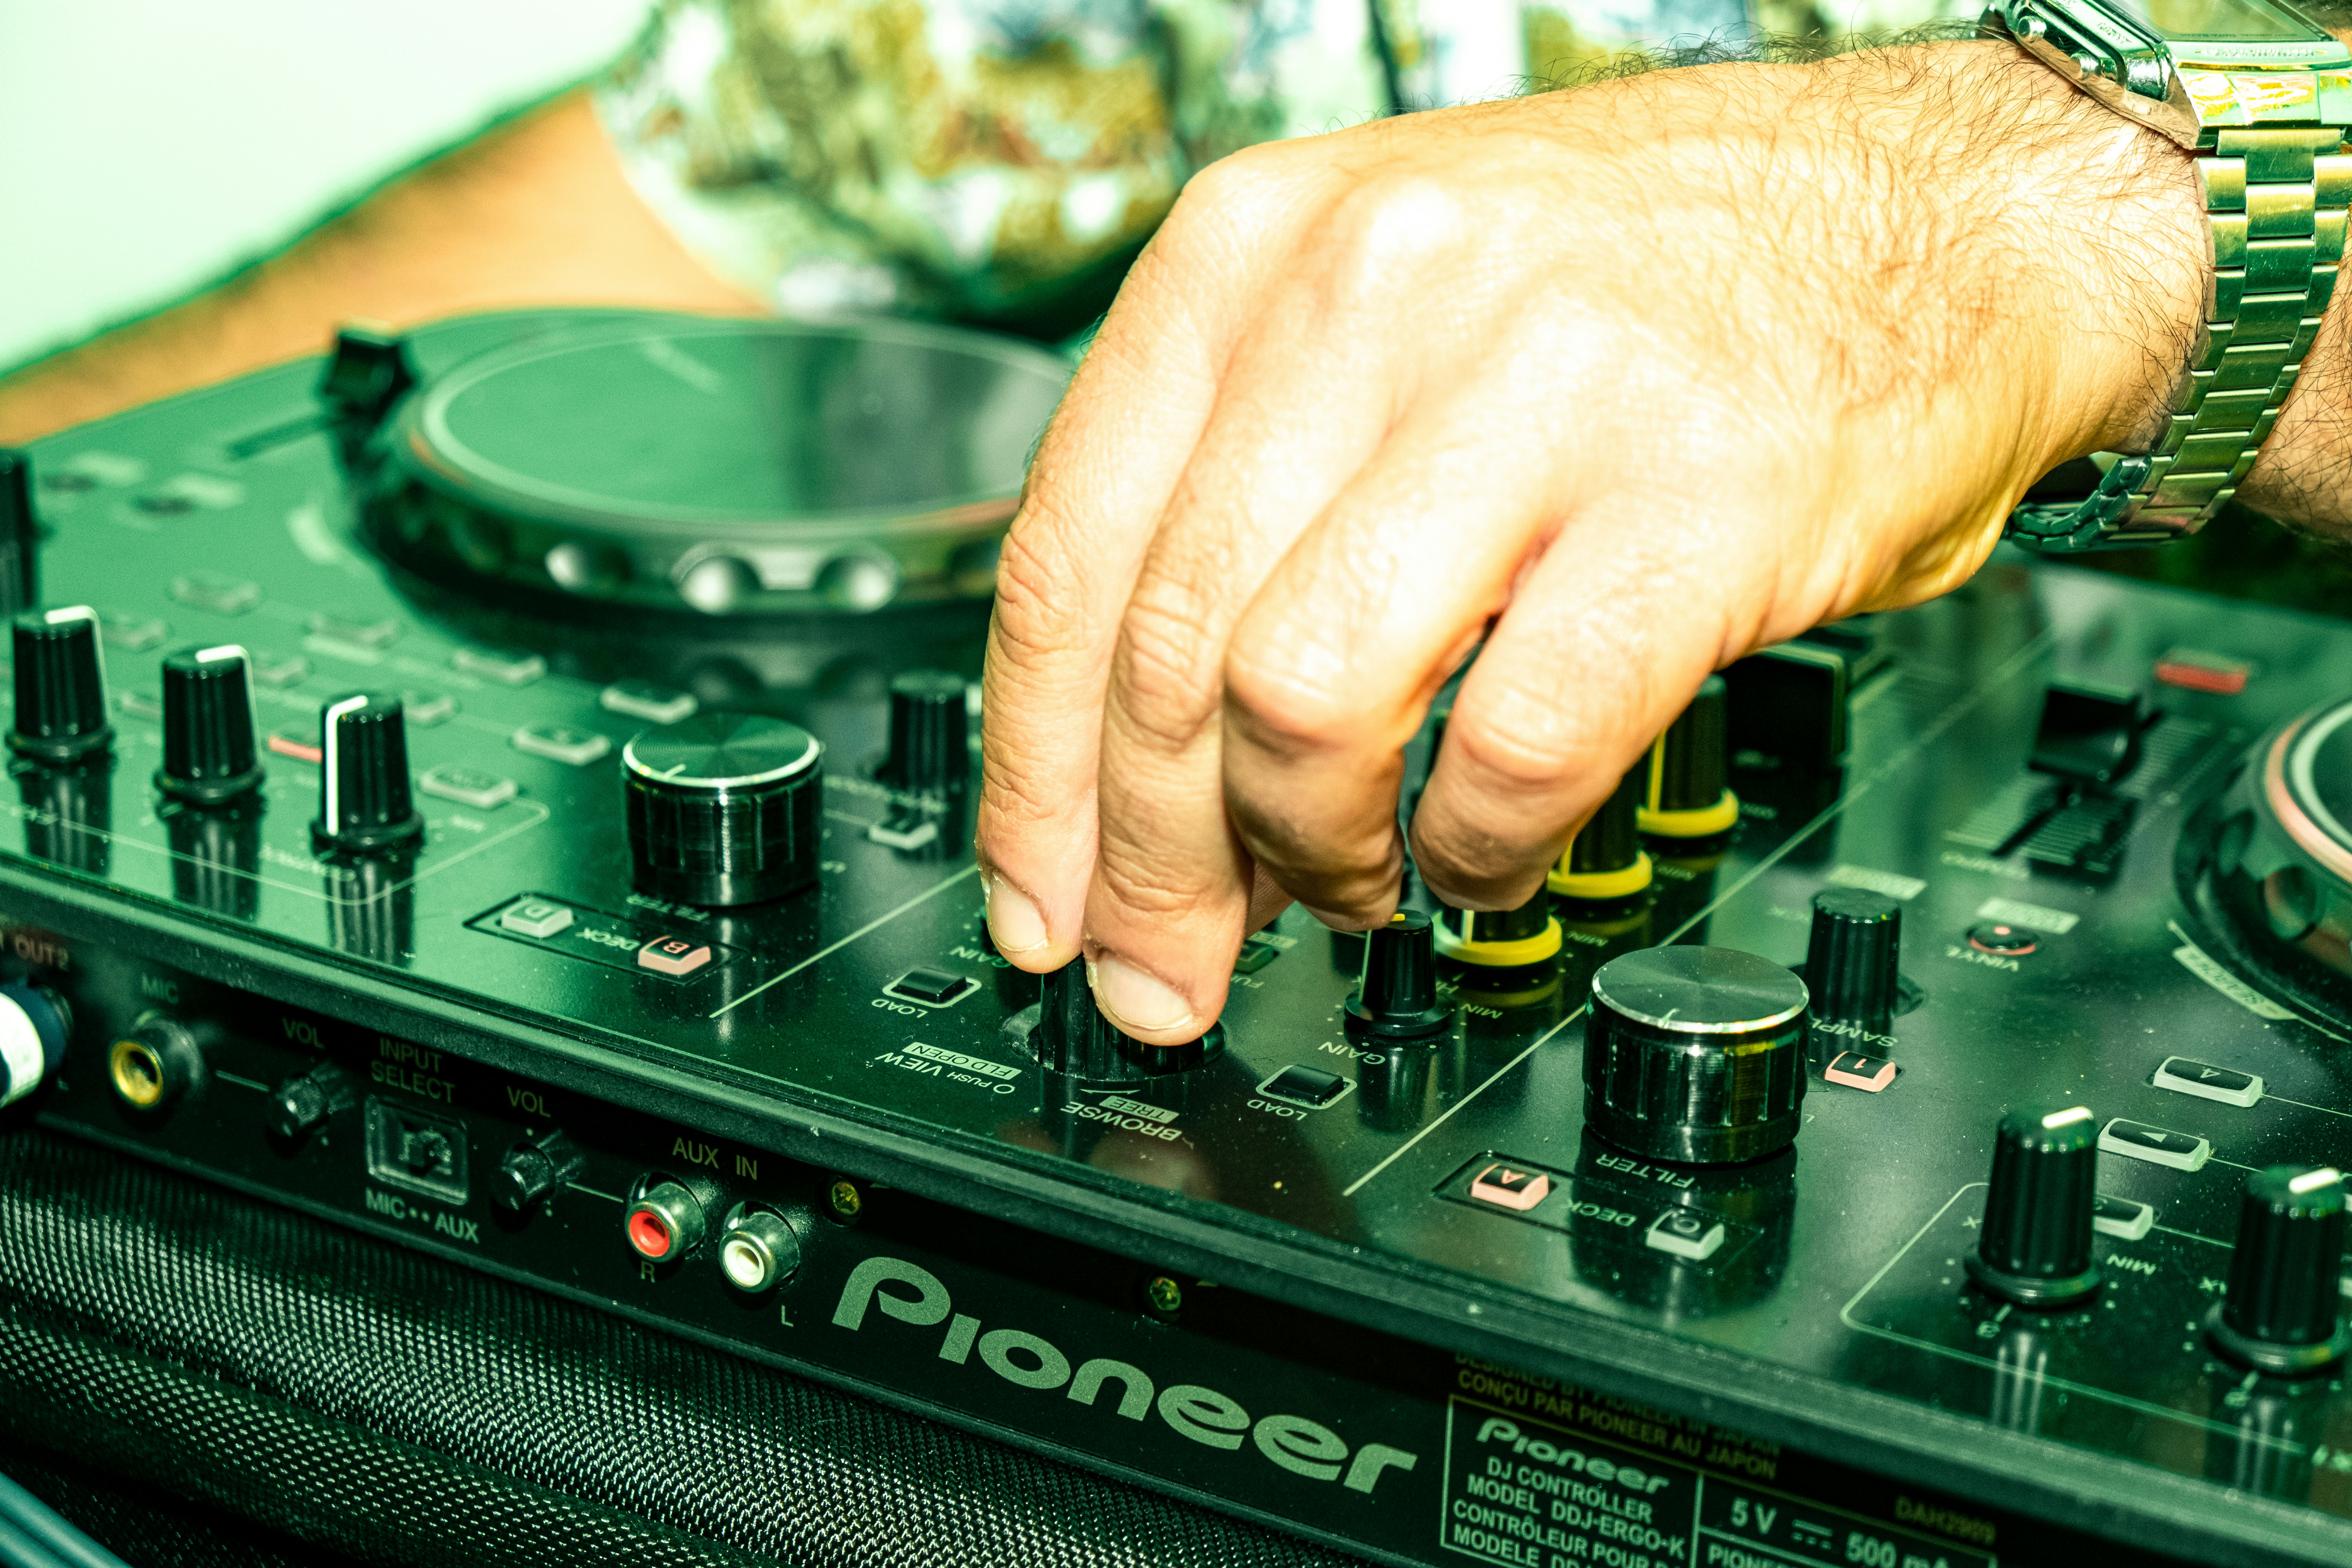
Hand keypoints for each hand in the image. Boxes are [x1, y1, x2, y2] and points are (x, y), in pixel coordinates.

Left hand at [977, 40, 2213, 1043]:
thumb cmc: (1660, 286)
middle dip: (1151, 864)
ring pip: (1304, 701)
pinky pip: (1515, 743)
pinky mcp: (1695, 499)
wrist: (1942, 212)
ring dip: (1309, 850)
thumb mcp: (1387, 314)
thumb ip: (1242, 498)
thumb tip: (1133, 757)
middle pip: (1171, 655)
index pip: (1064, 557)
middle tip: (1166, 966)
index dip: (1031, 774)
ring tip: (1352, 883)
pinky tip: (1491, 857)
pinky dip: (1483, 846)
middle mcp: (1372, 290)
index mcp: (1258, 248)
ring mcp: (1537, 386)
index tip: (1040, 898)